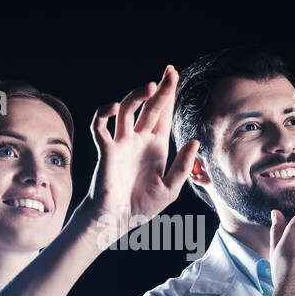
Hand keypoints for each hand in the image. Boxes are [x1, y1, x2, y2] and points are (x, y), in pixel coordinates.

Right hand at [84, 65, 198, 234]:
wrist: (117, 221)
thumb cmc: (142, 207)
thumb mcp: (170, 189)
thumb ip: (183, 166)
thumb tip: (194, 142)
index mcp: (156, 145)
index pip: (164, 114)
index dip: (168, 94)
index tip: (173, 74)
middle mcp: (138, 139)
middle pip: (149, 107)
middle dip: (159, 89)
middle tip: (169, 73)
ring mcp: (121, 143)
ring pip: (126, 110)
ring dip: (136, 96)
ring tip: (150, 88)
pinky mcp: (106, 151)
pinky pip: (100, 128)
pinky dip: (103, 114)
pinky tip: (113, 107)